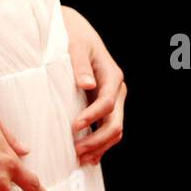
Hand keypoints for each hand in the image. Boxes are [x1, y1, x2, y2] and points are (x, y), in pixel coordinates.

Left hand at [62, 5, 125, 164]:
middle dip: (97, 140)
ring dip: (99, 146)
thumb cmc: (74, 36)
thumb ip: (80, 65)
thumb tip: (87, 84)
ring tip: (80, 158)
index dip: (91, 118)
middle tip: (76, 152)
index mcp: (112, 75)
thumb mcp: (75, 46)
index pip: (107, 103)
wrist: (76, 31)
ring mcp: (112, 99)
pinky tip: (89, 156)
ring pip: (114, 130)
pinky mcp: (104, 106)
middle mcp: (116, 90)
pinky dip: (100, 144)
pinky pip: (107, 128)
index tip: (73, 127)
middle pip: (115, 123)